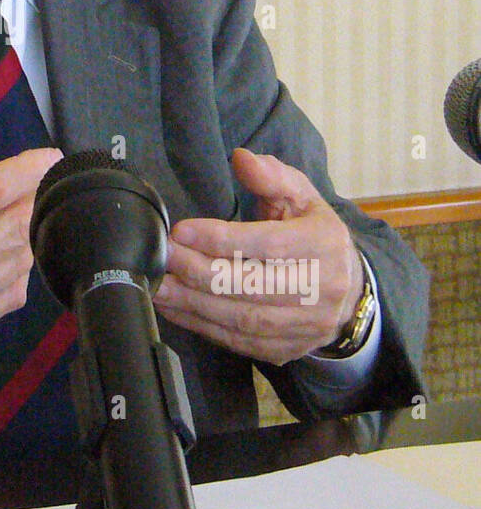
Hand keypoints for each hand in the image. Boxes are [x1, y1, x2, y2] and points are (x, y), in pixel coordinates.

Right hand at [0, 80, 60, 410]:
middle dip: (37, 197)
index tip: (48, 156)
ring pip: (19, 262)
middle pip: (16, 225)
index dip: (28, 170)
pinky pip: (8, 298)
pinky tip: (12, 252)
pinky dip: (21, 271)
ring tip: (29, 209)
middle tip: (42, 179)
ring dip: (32, 232)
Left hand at [153, 148, 362, 364]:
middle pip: (251, 286)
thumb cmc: (314, 235)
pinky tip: (175, 309)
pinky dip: (202, 326)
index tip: (181, 231)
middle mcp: (321, 290)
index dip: (220, 239)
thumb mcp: (301, 197)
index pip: (268, 244)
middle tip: (163, 257)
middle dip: (199, 272)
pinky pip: (239, 343)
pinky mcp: (287, 350)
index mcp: (325, 245)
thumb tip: (242, 158)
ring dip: (193, 303)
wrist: (349, 292)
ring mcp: (305, 326)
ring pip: (243, 319)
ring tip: (159, 285)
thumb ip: (272, 176)